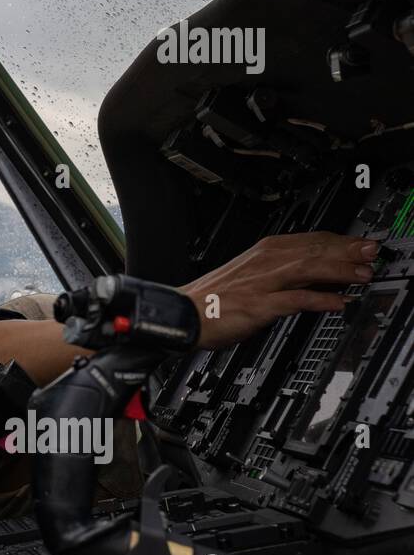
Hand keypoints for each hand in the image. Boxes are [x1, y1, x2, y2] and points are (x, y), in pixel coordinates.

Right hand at [179, 231, 376, 349]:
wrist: (182, 314)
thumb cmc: (212, 299)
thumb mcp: (249, 277)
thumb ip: (281, 274)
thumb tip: (315, 278)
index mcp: (262, 253)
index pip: (308, 240)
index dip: (339, 241)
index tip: (361, 244)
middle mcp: (264, 263)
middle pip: (313, 251)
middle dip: (347, 251)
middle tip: (372, 253)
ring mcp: (262, 284)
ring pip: (308, 270)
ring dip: (339, 271)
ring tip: (363, 275)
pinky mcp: (258, 306)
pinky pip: (295, 301)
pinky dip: (320, 300)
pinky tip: (338, 303)